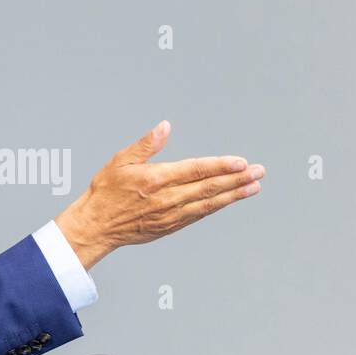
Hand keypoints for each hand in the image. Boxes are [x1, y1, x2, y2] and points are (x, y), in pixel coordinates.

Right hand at [54, 120, 263, 269]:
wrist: (96, 226)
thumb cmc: (106, 192)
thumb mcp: (120, 161)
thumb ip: (146, 145)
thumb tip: (165, 127)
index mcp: (156, 179)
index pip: (197, 170)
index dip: (222, 166)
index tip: (241, 163)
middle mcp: (167, 199)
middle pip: (210, 187)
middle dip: (237, 180)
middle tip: (259, 172)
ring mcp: (171, 215)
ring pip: (209, 203)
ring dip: (234, 195)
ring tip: (254, 187)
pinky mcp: (170, 226)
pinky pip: (199, 215)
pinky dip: (217, 207)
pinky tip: (229, 200)